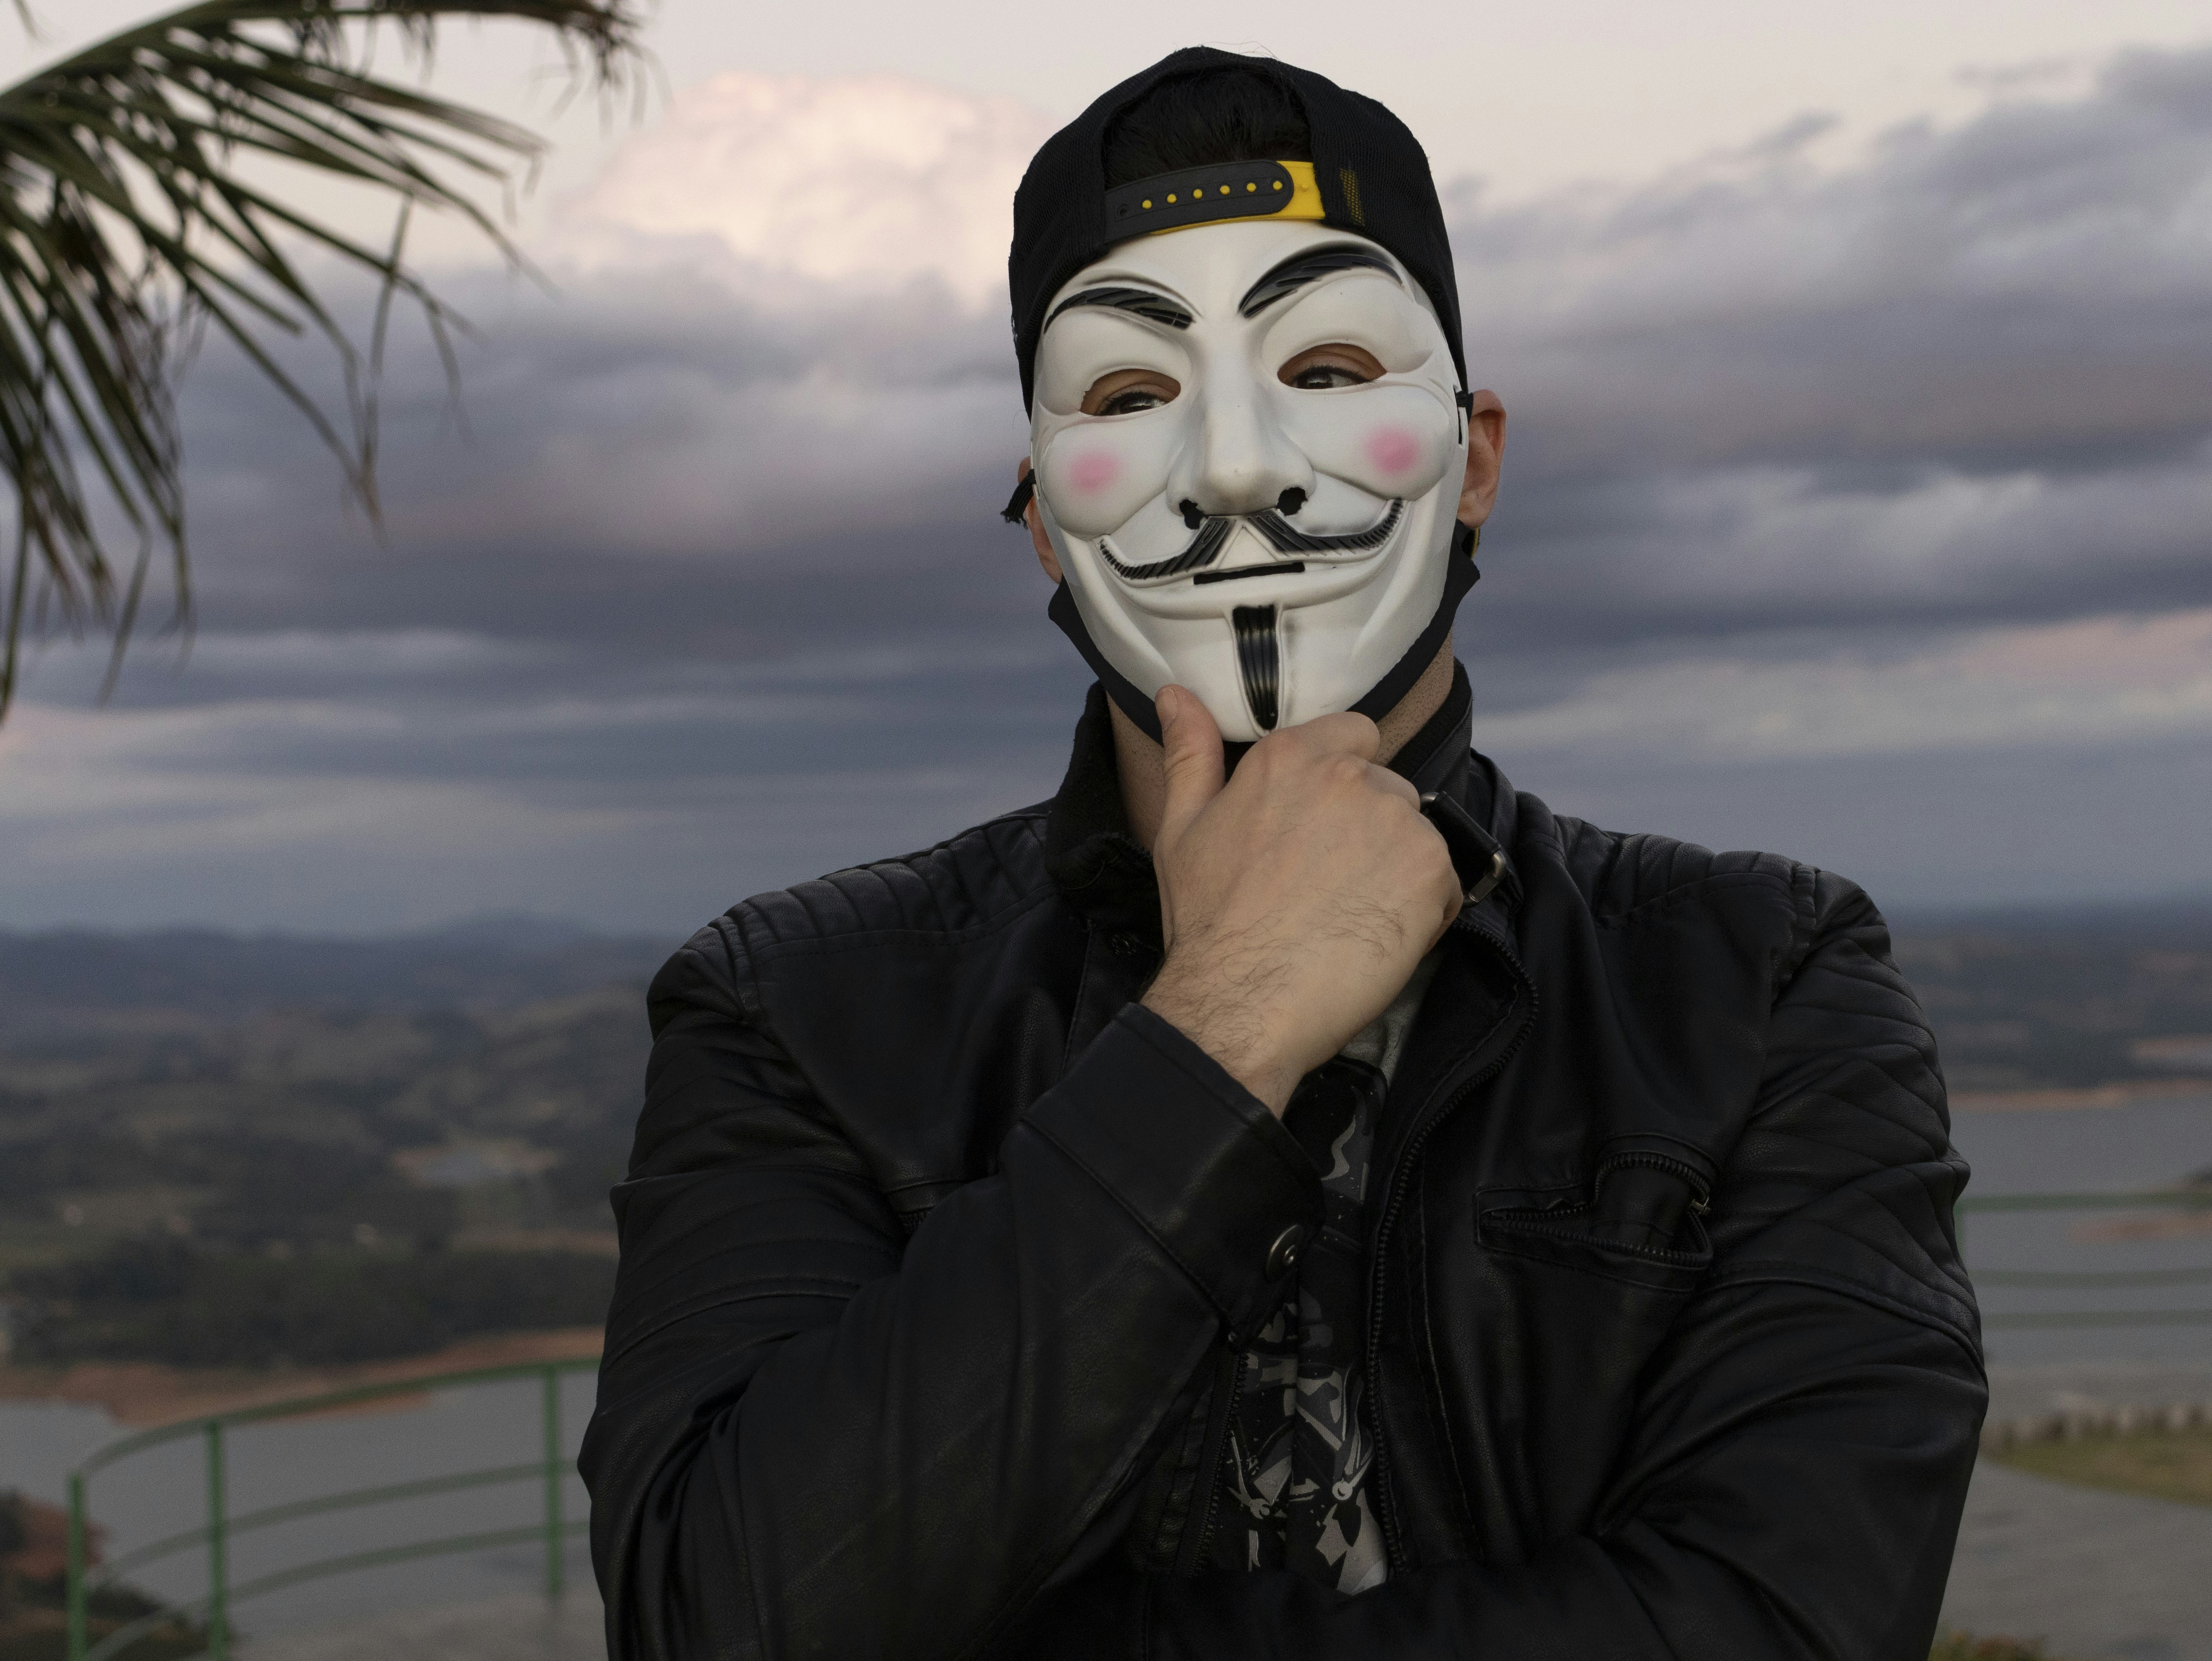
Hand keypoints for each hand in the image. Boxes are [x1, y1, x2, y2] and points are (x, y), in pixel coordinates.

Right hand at [1139, 686, 1462, 1115]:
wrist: (1242, 1002)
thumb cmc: (1209, 923)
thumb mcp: (1182, 829)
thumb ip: (1190, 754)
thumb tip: (1175, 694)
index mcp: (1290, 756)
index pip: (1355, 734)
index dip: (1346, 779)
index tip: (1325, 828)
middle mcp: (1348, 775)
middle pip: (1389, 788)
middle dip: (1370, 831)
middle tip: (1328, 887)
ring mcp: (1394, 820)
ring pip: (1417, 836)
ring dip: (1396, 871)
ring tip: (1349, 916)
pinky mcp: (1430, 869)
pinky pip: (1444, 882)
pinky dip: (1422, 911)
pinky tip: (1375, 938)